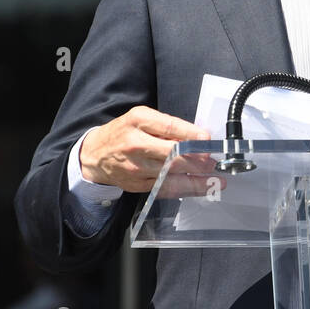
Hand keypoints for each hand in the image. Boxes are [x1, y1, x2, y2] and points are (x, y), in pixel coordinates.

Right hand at [80, 106, 217, 196]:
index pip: (169, 127)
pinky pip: (166, 189)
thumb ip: (167, 126)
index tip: (207, 140)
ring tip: (214, 179)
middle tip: (213, 162)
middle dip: (197, 160)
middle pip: (173, 154)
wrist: (95, 155)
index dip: (191, 135)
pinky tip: (201, 188)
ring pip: (172, 176)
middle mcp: (136, 145)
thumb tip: (196, 138)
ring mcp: (136, 167)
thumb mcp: (141, 118)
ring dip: (197, 179)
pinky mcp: (138, 185)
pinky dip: (186, 189)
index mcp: (138, 121)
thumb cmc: (122, 133)